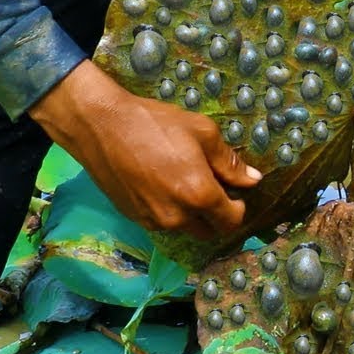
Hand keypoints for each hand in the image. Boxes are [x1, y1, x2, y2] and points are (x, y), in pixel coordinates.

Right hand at [29, 61, 261, 238]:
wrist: (101, 126)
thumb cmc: (155, 123)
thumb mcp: (202, 132)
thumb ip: (230, 162)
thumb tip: (253, 180)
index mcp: (199, 195)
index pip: (231, 221)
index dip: (238, 208)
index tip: (234, 192)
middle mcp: (177, 217)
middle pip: (209, 230)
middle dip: (215, 214)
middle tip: (209, 186)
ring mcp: (153, 221)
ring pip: (184, 227)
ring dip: (191, 214)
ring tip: (181, 182)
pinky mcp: (134, 218)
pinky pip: (161, 222)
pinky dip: (169, 210)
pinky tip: (160, 184)